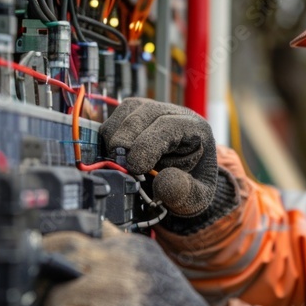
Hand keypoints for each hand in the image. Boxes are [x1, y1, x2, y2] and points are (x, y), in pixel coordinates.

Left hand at [42, 225, 223, 305]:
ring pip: (54, 304)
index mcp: (131, 248)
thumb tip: (62, 254)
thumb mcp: (148, 279)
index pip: (71, 232)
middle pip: (56, 256)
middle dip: (52, 290)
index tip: (47, 274)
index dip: (51, 256)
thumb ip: (111, 262)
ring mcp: (119, 293)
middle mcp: (125, 262)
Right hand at [101, 98, 228, 219]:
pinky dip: (109, 140)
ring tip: (125, 165)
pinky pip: (113, 120)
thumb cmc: (191, 184)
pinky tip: (120, 158)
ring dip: (116, 141)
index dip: (147, 146)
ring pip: (124, 113)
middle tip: (124, 168)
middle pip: (142, 113)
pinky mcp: (133, 114)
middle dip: (126, 142)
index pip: (167, 126)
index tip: (136, 168)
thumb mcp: (197, 196)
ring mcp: (152, 109)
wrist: (185, 178)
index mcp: (196, 128)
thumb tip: (162, 180)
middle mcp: (174, 112)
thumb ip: (185, 191)